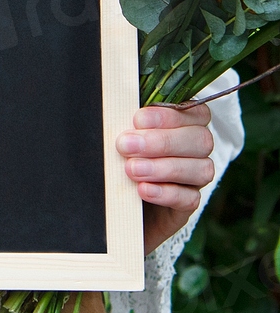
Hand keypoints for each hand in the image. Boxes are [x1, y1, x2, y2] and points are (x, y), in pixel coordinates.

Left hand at [116, 104, 213, 255]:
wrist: (111, 207)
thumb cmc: (117, 160)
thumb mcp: (123, 138)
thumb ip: (129, 122)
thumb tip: (118, 105)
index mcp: (184, 126)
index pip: (197, 113)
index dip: (171, 115)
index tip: (138, 119)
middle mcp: (195, 151)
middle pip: (200, 140)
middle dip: (162, 141)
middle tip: (127, 145)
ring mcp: (194, 180)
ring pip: (201, 169)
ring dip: (164, 168)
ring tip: (132, 169)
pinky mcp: (186, 207)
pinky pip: (190, 199)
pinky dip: (166, 193)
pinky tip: (144, 190)